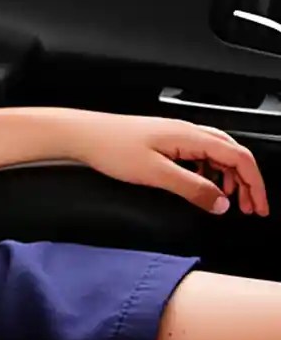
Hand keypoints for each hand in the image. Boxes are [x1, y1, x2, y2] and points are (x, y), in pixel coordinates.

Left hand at [68, 112, 269, 216]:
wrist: (80, 134)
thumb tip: (221, 203)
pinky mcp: (162, 140)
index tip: (258, 207)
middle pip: (232, 154)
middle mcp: (186, 131)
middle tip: (249, 208)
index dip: (255, 184)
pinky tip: (201, 185)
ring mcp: (174, 134)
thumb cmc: (110, 147)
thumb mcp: (155, 174)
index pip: (239, 157)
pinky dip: (208, 171)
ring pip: (216, 154)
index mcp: (190, 135)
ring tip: (227, 200)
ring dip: (228, 177)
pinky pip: (197, 155)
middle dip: (246, 182)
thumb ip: (192, 188)